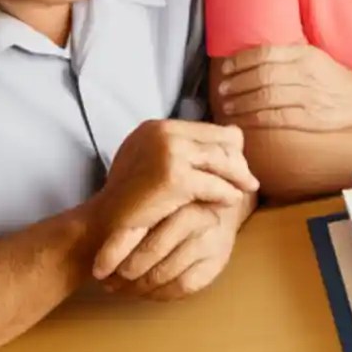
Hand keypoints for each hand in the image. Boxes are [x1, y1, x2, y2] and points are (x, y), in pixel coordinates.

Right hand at [89, 120, 256, 278]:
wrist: (101, 224)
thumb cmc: (130, 199)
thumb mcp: (153, 163)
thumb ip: (184, 150)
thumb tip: (236, 135)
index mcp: (158, 127)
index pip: (210, 130)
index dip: (229, 148)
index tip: (239, 164)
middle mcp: (163, 133)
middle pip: (220, 142)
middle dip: (238, 162)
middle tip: (250, 180)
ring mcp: (168, 153)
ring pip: (222, 161)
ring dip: (237, 177)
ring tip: (247, 190)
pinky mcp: (174, 178)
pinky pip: (215, 185)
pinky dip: (226, 194)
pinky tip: (230, 202)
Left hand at [101, 201, 240, 300]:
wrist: (216, 196)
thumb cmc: (173, 199)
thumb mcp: (151, 194)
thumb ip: (126, 211)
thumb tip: (80, 236)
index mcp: (176, 195)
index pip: (138, 228)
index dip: (114, 252)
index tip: (98, 271)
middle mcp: (197, 215)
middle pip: (150, 254)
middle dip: (124, 274)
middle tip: (108, 283)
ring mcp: (210, 239)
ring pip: (165, 273)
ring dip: (138, 287)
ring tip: (123, 288)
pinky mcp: (218, 260)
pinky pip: (183, 286)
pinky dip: (161, 293)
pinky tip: (149, 291)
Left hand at [218, 45, 351, 131]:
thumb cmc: (335, 80)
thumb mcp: (315, 58)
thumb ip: (288, 57)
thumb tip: (251, 59)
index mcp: (305, 54)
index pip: (265, 53)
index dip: (240, 62)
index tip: (226, 69)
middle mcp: (306, 73)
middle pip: (261, 76)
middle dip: (236, 83)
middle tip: (221, 90)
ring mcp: (309, 96)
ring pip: (265, 97)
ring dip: (241, 102)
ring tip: (227, 106)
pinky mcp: (311, 118)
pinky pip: (276, 117)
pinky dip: (255, 118)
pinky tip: (244, 120)